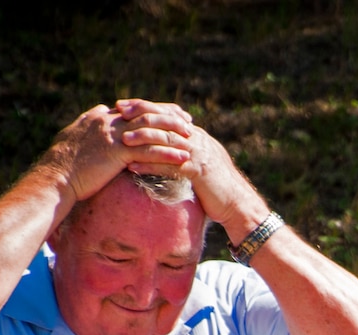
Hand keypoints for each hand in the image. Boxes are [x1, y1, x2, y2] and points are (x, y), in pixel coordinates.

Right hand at [41, 100, 192, 205]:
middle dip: (169, 116)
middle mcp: (107, 121)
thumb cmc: (62, 165)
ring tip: (191, 139)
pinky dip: (168, 153)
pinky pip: (149, 151)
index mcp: (99, 117)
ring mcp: (112, 136)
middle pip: (145, 113)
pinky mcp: (116, 152)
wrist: (54, 178)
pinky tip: (182, 158)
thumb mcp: (75, 139)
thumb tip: (99, 114)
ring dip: (173, 134)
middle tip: (188, 121)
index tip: (171, 112)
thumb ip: (89, 126)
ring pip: (150, 130)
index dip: (153, 108)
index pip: (133, 107)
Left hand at [120, 109, 267, 242]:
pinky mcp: (199, 172)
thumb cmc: (217, 187)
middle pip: (166, 121)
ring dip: (143, 138)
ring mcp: (199, 155)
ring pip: (167, 140)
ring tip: (123, 140)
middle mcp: (197, 140)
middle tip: (118, 113)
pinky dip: (150, 166)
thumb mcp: (200, 162)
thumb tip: (163, 146)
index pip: (167, 113)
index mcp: (196, 134)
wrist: (239, 204)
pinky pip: (170, 166)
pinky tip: (133, 168)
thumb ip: (184, 151)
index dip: (144, 107)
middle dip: (140, 115)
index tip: (122, 106)